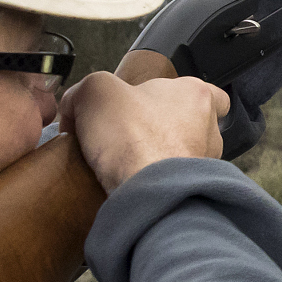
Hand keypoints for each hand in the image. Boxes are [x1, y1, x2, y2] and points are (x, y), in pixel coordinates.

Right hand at [56, 69, 230, 192]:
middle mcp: (208, 129)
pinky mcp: (191, 191)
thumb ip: (85, 90)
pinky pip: (174, 183)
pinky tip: (131, 183)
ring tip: (127, 162)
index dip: (176, 97)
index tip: (150, 104)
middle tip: (129, 135)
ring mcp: (203, 163)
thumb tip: (74, 105)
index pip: (203, 91)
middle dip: (160, 130)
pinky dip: (156, 183)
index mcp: (195, 95)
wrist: (145, 192)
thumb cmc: (133, 138)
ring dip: (159, 158)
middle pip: (189, 124)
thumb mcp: (95, 92)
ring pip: (183, 155)